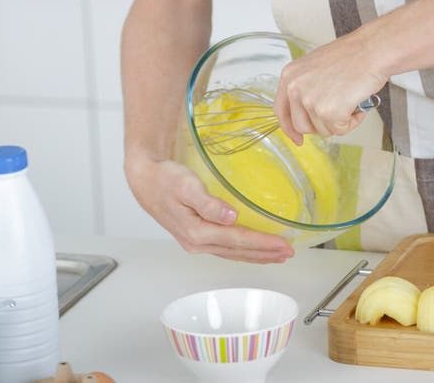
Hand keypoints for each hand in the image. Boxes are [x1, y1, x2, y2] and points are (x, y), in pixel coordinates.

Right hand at [125, 152, 293, 262]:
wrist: (145, 179)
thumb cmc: (165, 179)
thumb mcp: (186, 186)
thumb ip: (208, 203)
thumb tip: (231, 217)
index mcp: (196, 232)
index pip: (237, 241)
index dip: (262, 244)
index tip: (283, 245)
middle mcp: (197, 242)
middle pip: (237, 252)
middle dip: (264, 254)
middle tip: (288, 253)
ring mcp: (195, 241)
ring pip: (231, 253)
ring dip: (255, 255)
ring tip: (276, 255)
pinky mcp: (195, 235)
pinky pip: (224, 248)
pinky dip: (242, 250)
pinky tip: (251, 248)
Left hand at [273, 26, 387, 142]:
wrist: (371, 50)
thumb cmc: (351, 55)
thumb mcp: (315, 67)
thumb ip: (305, 88)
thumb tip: (304, 112)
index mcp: (290, 75)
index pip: (280, 111)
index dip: (289, 128)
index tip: (297, 138)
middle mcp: (295, 88)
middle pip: (301, 126)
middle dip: (320, 124)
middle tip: (336, 111)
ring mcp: (311, 101)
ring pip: (322, 130)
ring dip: (339, 121)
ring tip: (349, 101)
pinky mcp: (329, 112)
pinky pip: (340, 130)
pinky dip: (352, 122)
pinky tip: (356, 105)